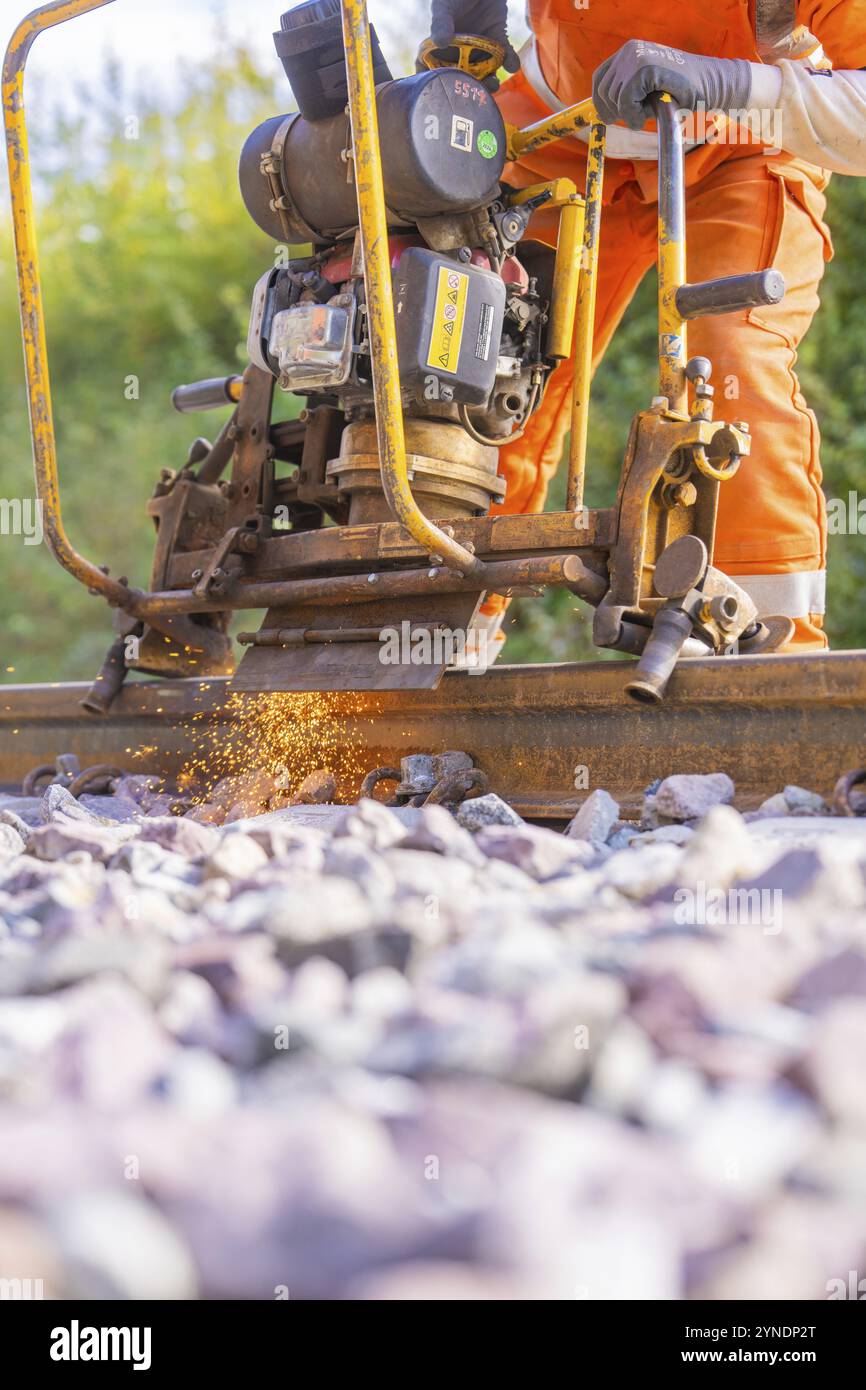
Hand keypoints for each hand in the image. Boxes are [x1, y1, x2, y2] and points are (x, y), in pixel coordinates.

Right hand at [429, 0, 520, 90]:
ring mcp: (480, 49)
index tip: (442, 93)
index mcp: (441, 48)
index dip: (437, 85)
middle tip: (475, 92)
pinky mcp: (498, 40)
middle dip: (470, 89)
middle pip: (463, 79)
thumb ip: (441, 22)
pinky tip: (512, 64)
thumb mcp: (444, 6)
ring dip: (490, 82)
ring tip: (494, 84)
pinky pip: (505, 56)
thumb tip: (439, 42)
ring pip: (484, 73)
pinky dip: (510, 62)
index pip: (434, 71)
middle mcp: (460, 53)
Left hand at [592, 39, 750, 129]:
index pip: (600, 77)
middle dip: (615, 111)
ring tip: (647, 114)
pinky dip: (633, 116)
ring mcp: (637, 56)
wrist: (709, 86)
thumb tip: (601, 113)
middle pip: (603, 89)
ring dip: (628, 114)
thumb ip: (625, 94)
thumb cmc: (679, 93)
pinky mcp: (646, 67)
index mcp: (630, 52)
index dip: (601, 102)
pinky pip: (626, 100)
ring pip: (614, 97)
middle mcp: (631, 50)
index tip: (611, 117)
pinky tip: (647, 116)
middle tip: (637, 117)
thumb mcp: (646, 91)